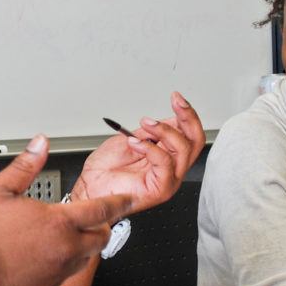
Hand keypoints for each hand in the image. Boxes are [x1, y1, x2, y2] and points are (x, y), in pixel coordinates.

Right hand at [0, 135, 131, 285]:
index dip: (120, 203)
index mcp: (58, 223)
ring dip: (83, 246)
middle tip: (96, 220)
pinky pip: (65, 277)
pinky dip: (63, 265)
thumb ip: (26, 166)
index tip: (129, 200)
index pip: (102, 210)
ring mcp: (57, 274)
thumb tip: (40, 144)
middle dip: (103, 227)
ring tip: (68, 237)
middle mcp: (64, 250)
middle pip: (101, 238)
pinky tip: (46, 257)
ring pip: (85, 259)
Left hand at [70, 91, 203, 213]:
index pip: (189, 134)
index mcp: (167, 155)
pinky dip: (149, 148)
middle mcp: (172, 167)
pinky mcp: (161, 188)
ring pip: (183, 149)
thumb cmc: (105, 170)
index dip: (186, 113)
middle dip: (188, 117)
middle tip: (176, 102)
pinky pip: (165, 163)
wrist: (90, 187)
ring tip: (145, 124)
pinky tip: (135, 143)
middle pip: (195, 141)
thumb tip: (167, 118)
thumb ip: (150, 132)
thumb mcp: (131, 139)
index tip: (176, 97)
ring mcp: (168, 178)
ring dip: (164, 130)